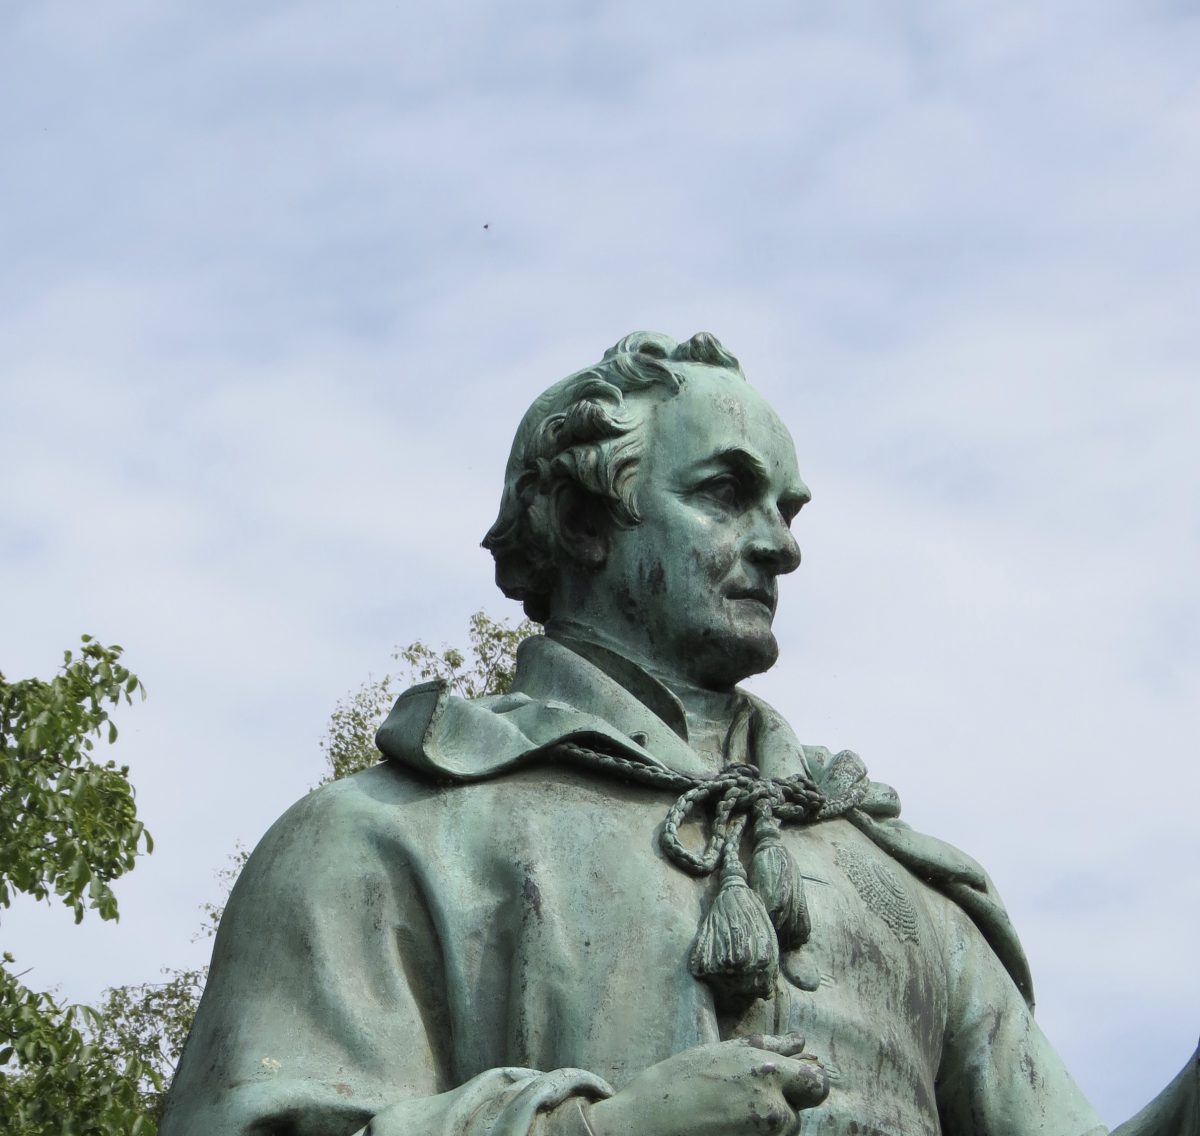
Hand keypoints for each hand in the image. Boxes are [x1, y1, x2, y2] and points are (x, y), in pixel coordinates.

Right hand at [583, 1033, 827, 1135]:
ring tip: (729, 1117)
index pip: (815, 1081)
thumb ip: (765, 1048)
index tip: (791, 1083)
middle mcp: (771, 1107)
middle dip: (787, 1105)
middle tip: (753, 1102)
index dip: (804, 1082)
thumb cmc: (673, 1084)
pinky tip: (728, 1130)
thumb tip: (799, 1044)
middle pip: (802, 1110)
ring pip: (785, 1131)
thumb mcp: (718, 1052)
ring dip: (769, 1124)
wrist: (643, 1127)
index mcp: (763, 1072)